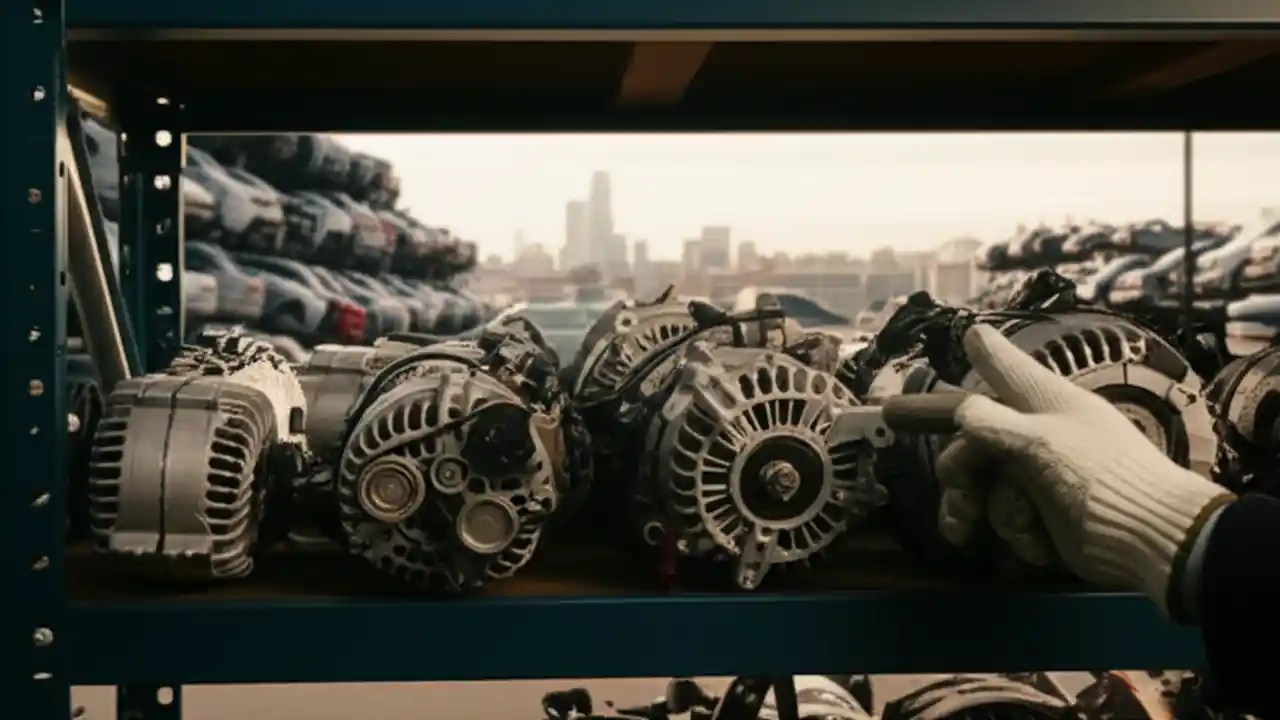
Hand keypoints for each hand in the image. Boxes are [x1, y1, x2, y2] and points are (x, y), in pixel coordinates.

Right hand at [937, 324, 1233, 614]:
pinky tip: (1035, 546)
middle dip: (961, 471)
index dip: (988, 354)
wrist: (1150, 539)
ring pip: (988, 485)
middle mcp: (1040, 434)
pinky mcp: (1048, 515)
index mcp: (1045, 403)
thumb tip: (962, 411)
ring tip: (982, 531)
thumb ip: (992, 423)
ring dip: (986, 510)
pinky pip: (1010, 518)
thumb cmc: (1096, 476)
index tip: (970, 334)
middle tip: (959, 495)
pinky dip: (1018, 535)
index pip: (1009, 370)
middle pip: (979, 440)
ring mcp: (1042, 476)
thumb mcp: (1040, 441)